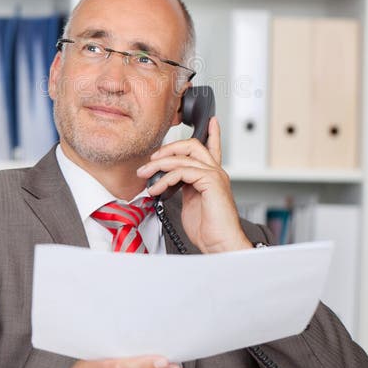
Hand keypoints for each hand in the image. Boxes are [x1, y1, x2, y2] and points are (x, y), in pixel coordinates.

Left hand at [137, 117, 252, 254]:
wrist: (221, 245)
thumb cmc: (209, 230)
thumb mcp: (191, 204)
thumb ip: (184, 189)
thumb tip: (169, 183)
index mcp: (212, 177)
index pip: (213, 148)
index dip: (212, 134)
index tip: (211, 122)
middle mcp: (215, 173)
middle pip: (193, 145)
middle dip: (169, 148)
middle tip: (152, 159)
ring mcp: (214, 176)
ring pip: (183, 157)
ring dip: (159, 164)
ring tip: (146, 175)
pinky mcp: (210, 182)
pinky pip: (182, 172)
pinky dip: (165, 178)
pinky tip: (156, 188)